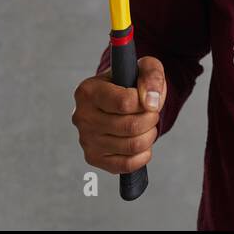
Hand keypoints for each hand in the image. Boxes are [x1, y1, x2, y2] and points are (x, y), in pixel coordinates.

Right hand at [71, 56, 166, 174]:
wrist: (122, 100)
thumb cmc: (132, 83)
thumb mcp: (145, 68)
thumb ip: (152, 77)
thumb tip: (151, 103)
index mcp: (88, 91)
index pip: (125, 103)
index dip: (146, 102)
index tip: (148, 98)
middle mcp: (82, 116)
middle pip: (130, 126)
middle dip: (151, 119)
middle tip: (152, 113)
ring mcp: (86, 140)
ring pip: (131, 146)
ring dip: (150, 135)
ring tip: (147, 125)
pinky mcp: (93, 158)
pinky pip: (126, 165)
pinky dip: (143, 155)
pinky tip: (142, 142)